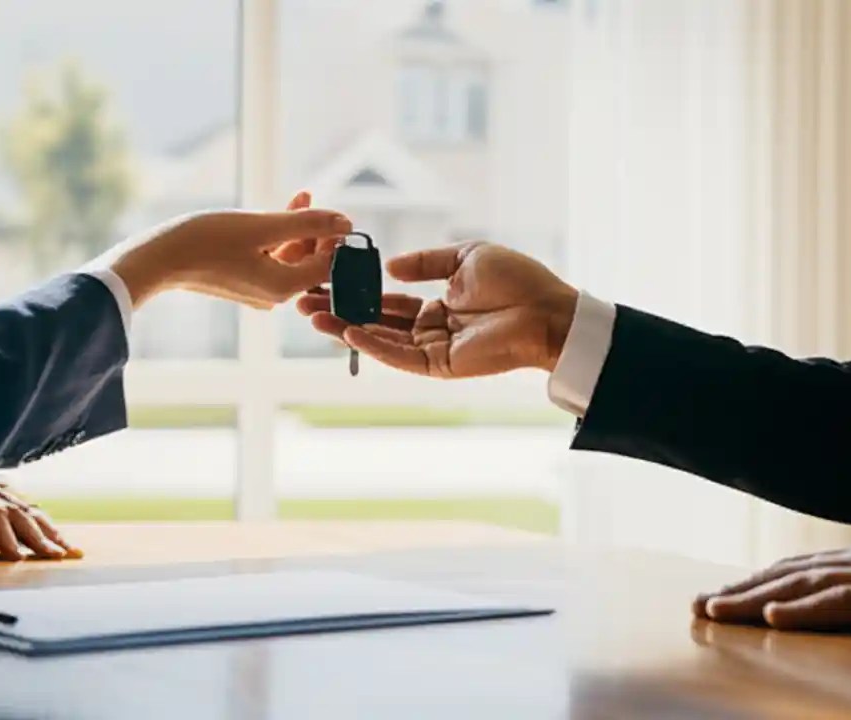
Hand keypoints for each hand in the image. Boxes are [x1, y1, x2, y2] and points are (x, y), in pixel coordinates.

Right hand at [107, 194, 351, 309]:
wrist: (159, 258)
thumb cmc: (207, 241)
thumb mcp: (262, 226)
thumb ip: (306, 224)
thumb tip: (345, 223)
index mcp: (283, 287)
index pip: (328, 265)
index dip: (336, 238)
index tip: (334, 212)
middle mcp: (273, 294)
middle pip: (310, 262)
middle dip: (316, 230)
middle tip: (313, 200)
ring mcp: (257, 289)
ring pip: (290, 257)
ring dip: (297, 228)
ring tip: (301, 197)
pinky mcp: (242, 280)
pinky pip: (270, 258)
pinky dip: (277, 236)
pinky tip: (279, 212)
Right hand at [296, 242, 577, 376]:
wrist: (547, 311)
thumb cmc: (517, 280)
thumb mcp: (465, 257)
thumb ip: (425, 262)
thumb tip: (389, 265)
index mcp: (439, 305)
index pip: (388, 301)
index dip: (358, 292)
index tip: (327, 280)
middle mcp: (432, 329)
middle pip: (376, 321)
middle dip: (340, 310)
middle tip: (304, 300)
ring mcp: (434, 350)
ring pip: (380, 340)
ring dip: (345, 327)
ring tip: (311, 315)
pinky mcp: (439, 366)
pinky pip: (399, 356)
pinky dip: (371, 344)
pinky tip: (346, 330)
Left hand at [693, 538, 850, 630]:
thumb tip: (844, 584)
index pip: (798, 568)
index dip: (757, 581)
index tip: (721, 593)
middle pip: (788, 575)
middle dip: (740, 590)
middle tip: (697, 603)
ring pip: (801, 585)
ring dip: (753, 597)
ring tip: (714, 610)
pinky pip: (842, 602)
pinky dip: (804, 608)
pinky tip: (772, 617)